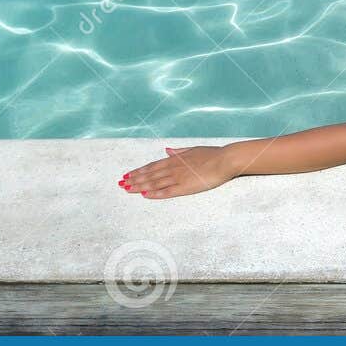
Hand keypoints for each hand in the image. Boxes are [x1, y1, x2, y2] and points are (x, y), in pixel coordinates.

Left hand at [118, 145, 237, 199]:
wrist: (225, 160)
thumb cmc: (213, 154)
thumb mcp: (194, 150)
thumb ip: (179, 152)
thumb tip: (167, 150)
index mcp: (176, 159)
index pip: (153, 166)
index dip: (139, 170)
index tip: (128, 174)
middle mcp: (174, 167)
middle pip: (150, 174)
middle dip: (134, 179)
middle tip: (121, 183)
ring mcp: (178, 177)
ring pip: (154, 183)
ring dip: (140, 186)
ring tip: (127, 189)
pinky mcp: (185, 187)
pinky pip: (166, 191)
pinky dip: (154, 193)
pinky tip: (145, 195)